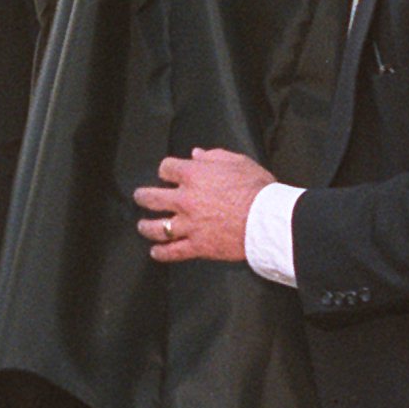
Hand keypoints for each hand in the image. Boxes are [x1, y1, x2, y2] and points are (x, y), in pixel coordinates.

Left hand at [133, 148, 273, 262]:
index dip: (166, 170)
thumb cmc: (258, 190)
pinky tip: (155, 252)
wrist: (268, 220)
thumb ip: (214, 156)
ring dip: (145, 226)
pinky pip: (172, 252)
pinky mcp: (197, 246)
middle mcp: (185, 199)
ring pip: (156, 227)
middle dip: (142, 196)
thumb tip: (197, 154)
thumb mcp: (239, 163)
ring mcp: (189, 225)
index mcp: (194, 175)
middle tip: (140, 196)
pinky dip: (161, 253)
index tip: (167, 173)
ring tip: (142, 225)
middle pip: (151, 197)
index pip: (166, 168)